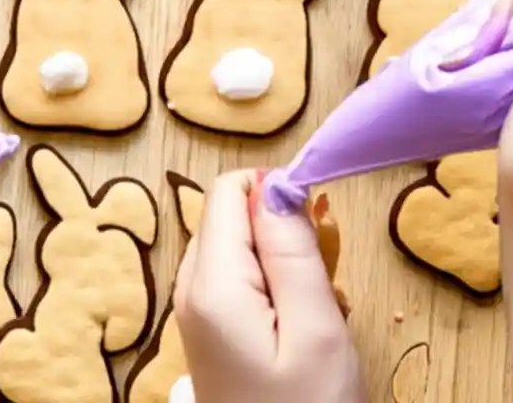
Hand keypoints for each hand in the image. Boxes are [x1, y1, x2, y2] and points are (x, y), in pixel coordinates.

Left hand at [173, 171, 365, 402]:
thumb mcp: (314, 330)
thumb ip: (293, 251)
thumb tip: (278, 182)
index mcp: (210, 281)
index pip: (231, 189)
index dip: (279, 192)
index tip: (321, 229)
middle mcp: (189, 287)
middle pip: (233, 215)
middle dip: (285, 233)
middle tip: (322, 283)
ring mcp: (195, 310)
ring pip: (240, 247)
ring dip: (285, 264)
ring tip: (313, 312)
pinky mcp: (209, 329)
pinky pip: (241, 280)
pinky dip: (275, 289)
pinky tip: (299, 327)